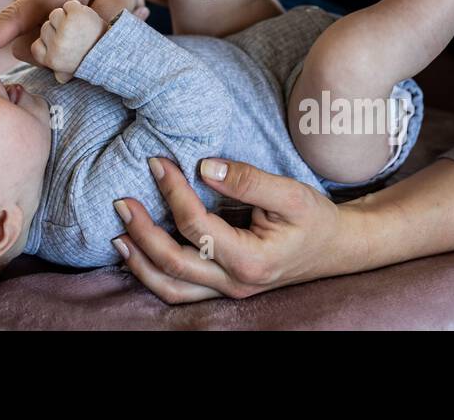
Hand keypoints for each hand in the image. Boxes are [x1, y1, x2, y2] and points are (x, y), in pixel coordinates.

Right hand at [0, 0, 183, 67]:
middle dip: (50, 53)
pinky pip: (29, 22)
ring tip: (91, 15)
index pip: (10, 21)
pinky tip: (77, 10)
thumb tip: (64, 70)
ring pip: (26, 34)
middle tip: (93, 36)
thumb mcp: (120, 5)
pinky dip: (50, 25)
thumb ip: (94, 38)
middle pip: (23, 43)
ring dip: (54, 37)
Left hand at [111, 157, 358, 301]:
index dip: (172, 192)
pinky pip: (180, 290)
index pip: (196, 226)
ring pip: (171, 288)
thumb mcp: (290, 193)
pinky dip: (153, 273)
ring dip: (140, 262)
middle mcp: (235, 283)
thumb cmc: (315, 218)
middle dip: (141, 231)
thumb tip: (203, 166)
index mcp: (251, 260)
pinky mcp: (223, 288)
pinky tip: (137, 252)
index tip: (158, 162)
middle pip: (173, 263)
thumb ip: (247, 179)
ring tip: (118, 233)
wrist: (336, 248)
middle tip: (120, 200)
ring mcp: (228, 291)